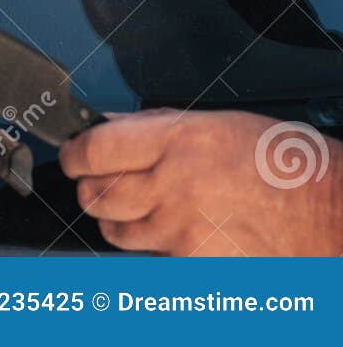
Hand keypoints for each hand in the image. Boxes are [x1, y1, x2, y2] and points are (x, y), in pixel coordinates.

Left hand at [60, 109, 342, 255]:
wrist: (331, 215)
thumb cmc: (283, 165)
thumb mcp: (218, 124)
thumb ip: (157, 126)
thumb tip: (109, 126)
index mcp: (180, 141)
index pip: (96, 149)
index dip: (74, 154)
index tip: (72, 155)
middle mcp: (175, 186)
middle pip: (96, 193)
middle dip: (89, 187)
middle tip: (96, 180)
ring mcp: (183, 230)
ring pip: (115, 229)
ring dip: (115, 218)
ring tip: (136, 205)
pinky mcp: (194, 265)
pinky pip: (148, 255)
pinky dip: (148, 245)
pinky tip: (169, 230)